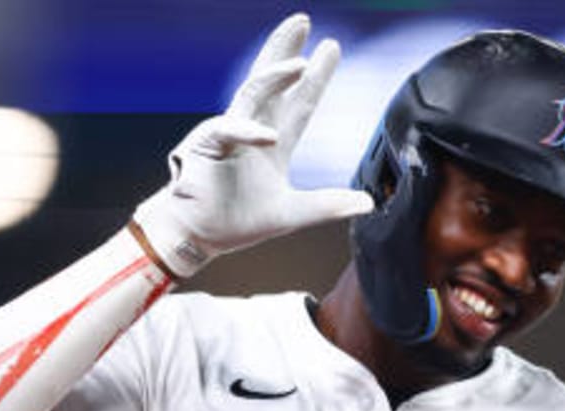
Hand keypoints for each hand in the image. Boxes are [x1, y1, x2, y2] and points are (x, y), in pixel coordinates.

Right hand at [131, 13, 373, 277]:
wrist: (197, 235)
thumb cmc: (235, 220)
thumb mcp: (291, 213)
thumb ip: (327, 205)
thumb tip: (367, 203)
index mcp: (273, 143)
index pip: (300, 102)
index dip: (316, 77)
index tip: (330, 48)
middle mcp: (252, 130)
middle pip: (272, 81)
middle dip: (286, 50)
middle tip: (302, 22)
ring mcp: (229, 134)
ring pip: (251, 94)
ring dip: (274, 77)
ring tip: (299, 63)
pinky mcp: (208, 146)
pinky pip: (228, 130)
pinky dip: (248, 131)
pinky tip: (268, 135)